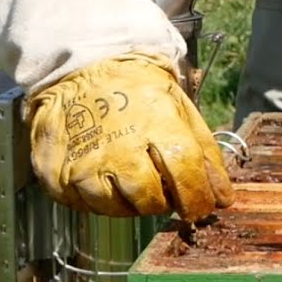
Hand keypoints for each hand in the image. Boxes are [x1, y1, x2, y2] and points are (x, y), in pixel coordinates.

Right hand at [27, 52, 234, 220]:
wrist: (82, 73)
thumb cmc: (137, 94)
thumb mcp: (181, 110)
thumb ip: (205, 155)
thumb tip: (224, 198)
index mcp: (157, 125)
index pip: (185, 175)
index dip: (197, 199)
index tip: (200, 207)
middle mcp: (119, 147)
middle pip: (151, 200)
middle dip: (163, 201)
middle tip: (160, 184)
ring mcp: (84, 163)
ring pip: (118, 209)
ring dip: (131, 202)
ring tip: (130, 175)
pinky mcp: (58, 177)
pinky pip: (87, 207)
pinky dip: (100, 199)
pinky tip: (104, 175)